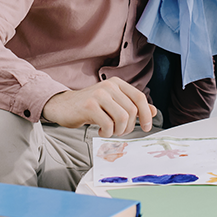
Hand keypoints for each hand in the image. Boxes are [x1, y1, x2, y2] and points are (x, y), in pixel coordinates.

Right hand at [42, 77, 156, 136]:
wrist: (62, 106)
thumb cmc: (89, 107)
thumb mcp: (112, 103)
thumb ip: (131, 106)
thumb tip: (153, 111)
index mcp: (117, 83)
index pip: (139, 97)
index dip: (146, 114)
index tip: (146, 127)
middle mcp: (109, 86)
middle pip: (131, 110)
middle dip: (129, 126)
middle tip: (119, 131)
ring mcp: (98, 95)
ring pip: (122, 117)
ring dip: (119, 130)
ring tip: (111, 131)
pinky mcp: (89, 106)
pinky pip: (108, 124)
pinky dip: (107, 132)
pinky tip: (101, 131)